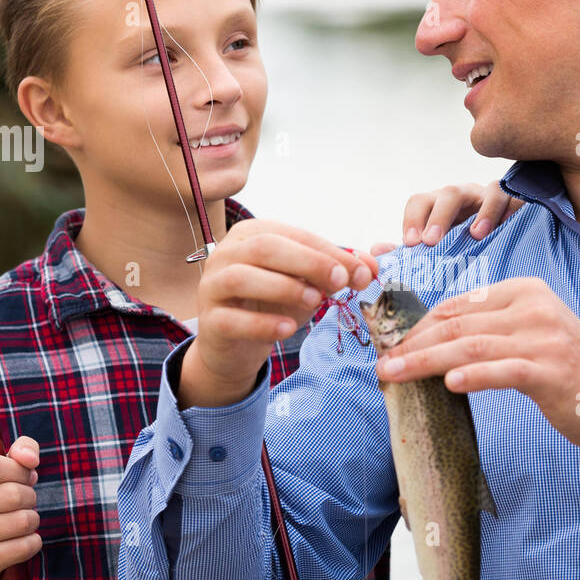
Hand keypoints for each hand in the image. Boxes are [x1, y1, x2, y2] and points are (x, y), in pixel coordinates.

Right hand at [0, 436, 41, 579]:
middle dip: (30, 499)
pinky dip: (32, 545)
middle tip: (21, 508)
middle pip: (16, 492)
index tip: (18, 477)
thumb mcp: (6, 475)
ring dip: (32, 523)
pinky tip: (22, 546)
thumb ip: (20, 454)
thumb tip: (28, 453)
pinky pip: (25, 546)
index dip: (19, 471)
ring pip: (23, 519)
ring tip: (21, 526)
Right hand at [182, 219, 378, 407]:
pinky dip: (263, 324)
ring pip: (243, 277)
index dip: (329, 251)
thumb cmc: (273, 304)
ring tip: (316, 301)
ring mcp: (212, 286)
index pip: (293, 235)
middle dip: (309, 262)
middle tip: (341, 281)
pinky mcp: (209, 321)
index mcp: (252, 234)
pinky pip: (232, 319)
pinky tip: (288, 330)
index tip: (362, 271)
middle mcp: (227, 253)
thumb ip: (334, 271)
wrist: (235, 345)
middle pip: (266, 248)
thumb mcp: (307, 284)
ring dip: (284, 287)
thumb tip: (370, 266)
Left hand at [370, 181, 523, 255]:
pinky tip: (507, 226)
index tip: (411, 243)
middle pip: (450, 194)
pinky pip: (515, 199)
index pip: (420, 201)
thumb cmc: (461, 246)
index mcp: (438, 206)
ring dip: (482, 211)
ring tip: (476, 235)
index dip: (413, 219)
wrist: (502, 240)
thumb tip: (376, 250)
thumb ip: (408, 251)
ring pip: (487, 191)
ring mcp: (491, 197)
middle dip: (440, 216)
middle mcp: (463, 196)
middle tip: (432, 241)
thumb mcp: (435, 249)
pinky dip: (510, 210)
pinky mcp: (516, 203)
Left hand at [372, 277, 579, 463]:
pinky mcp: (551, 369)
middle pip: (457, 323)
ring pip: (470, 346)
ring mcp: (544, 337)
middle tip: (382, 364)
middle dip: (413, 344)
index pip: (457, 305)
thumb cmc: (568, 371)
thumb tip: (430, 344)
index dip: (418, 327)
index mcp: (523, 291)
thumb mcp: (529, 336)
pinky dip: (473, 376)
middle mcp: (533, 307)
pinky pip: (503, 370)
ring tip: (395, 375)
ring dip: (425, 361)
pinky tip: (448, 384)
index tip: (391, 346)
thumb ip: (488, 331)